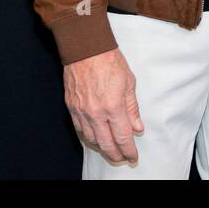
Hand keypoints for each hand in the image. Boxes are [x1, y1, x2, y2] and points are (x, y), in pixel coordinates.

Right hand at [64, 47, 144, 163]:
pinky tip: (95, 137)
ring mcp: (81, 111)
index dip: (129, 151)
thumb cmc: (109, 61)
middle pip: (106, 144)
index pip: (122, 137)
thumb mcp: (129, 83)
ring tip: (111, 150)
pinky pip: (79, 129)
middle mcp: (95, 113)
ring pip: (91, 139)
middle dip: (116, 155)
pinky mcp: (71, 107)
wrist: (85, 48)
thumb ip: (132, 108)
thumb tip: (137, 127)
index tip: (133, 157)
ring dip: (102, 147)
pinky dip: (88, 136)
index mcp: (113, 106)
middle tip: (123, 159)